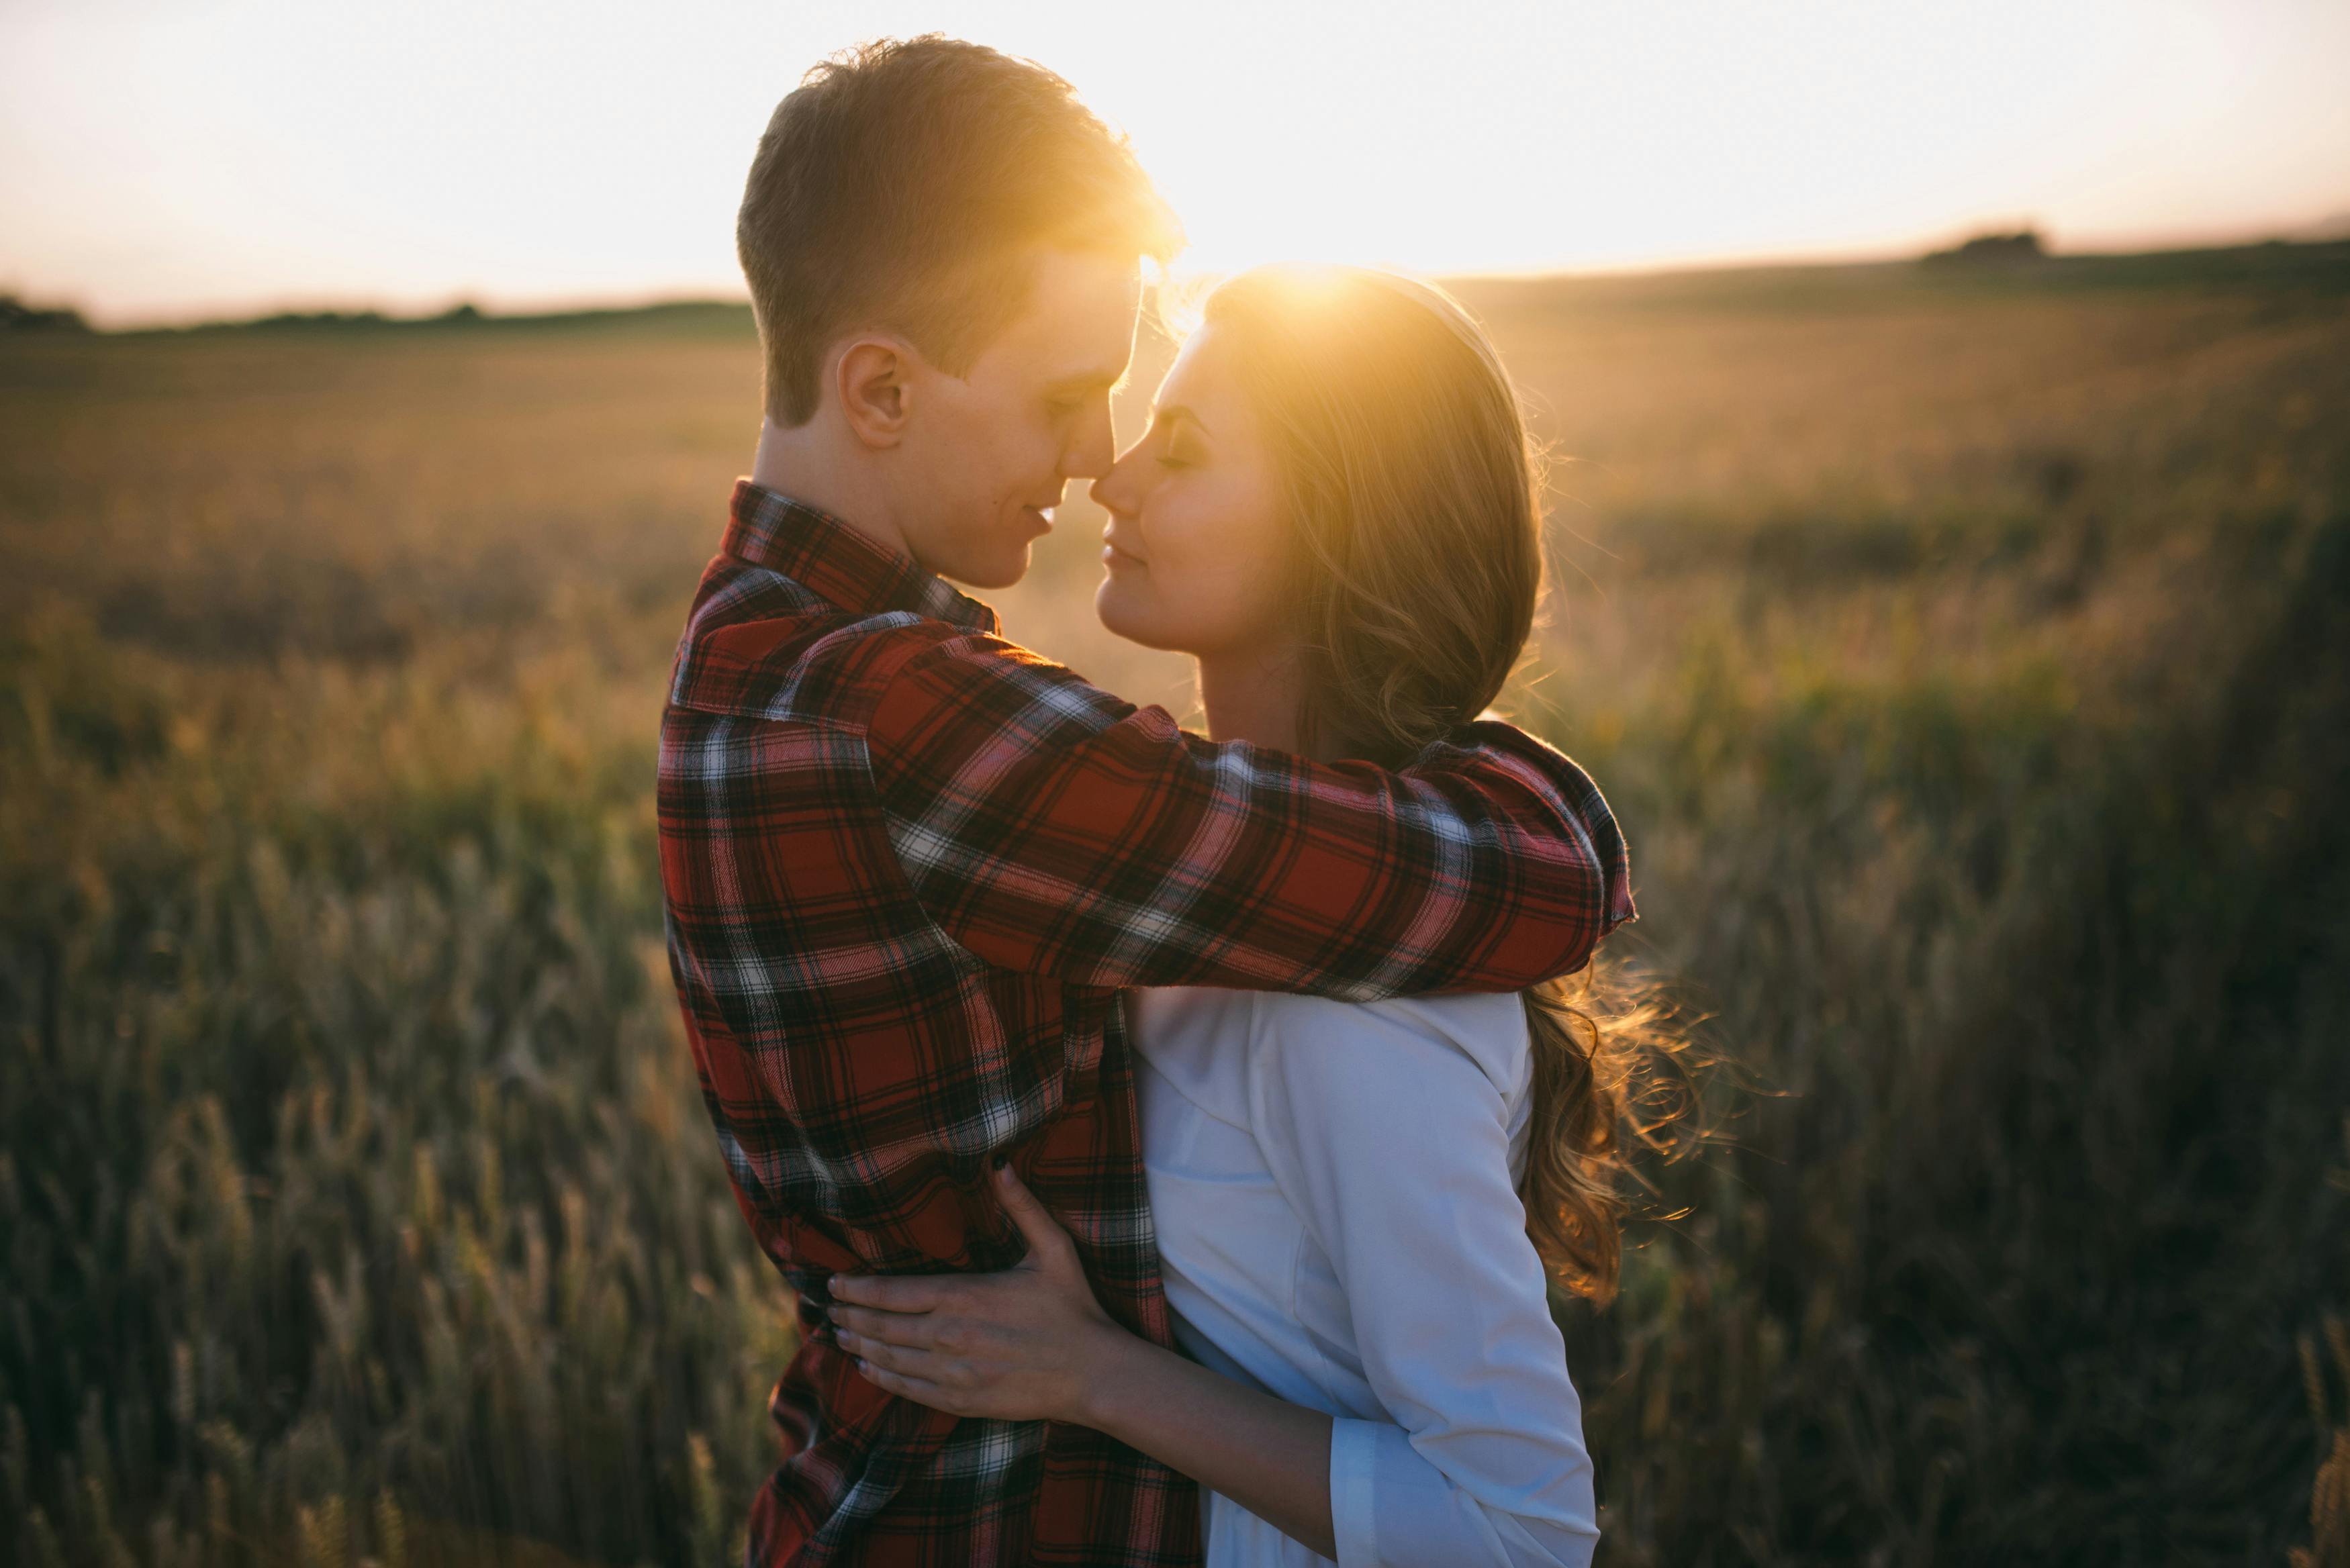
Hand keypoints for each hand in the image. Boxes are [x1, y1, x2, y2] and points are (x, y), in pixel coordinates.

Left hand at [827, 1162, 1134, 1424]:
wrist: (1093, 1373)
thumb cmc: (1073, 1308)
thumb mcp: (1053, 1250)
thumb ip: (1023, 1207)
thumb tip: (1002, 1164)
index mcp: (966, 1296)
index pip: (894, 1293)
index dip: (858, 1290)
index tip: (834, 1284)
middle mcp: (951, 1336)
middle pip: (883, 1326)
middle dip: (850, 1316)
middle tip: (827, 1309)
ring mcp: (954, 1373)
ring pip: (890, 1358)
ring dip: (859, 1345)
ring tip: (837, 1335)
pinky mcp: (962, 1401)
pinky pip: (909, 1390)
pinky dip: (882, 1377)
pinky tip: (867, 1367)